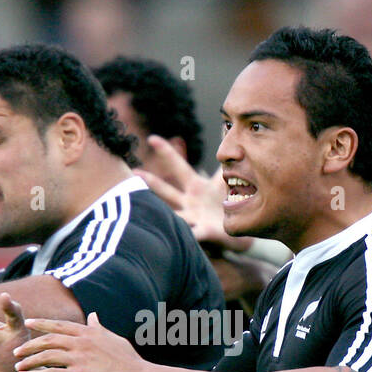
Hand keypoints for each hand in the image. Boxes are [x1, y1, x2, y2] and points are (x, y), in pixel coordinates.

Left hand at [13, 312, 151, 371]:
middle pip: (48, 339)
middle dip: (30, 344)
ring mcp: (79, 358)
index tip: (28, 323)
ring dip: (29, 361)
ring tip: (17, 367)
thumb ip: (100, 328)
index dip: (42, 323)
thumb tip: (93, 315)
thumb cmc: (130, 363)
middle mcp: (82, 342)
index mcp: (90, 333)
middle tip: (16, 351)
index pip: (60, 325)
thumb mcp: (115, 340)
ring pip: (46, 356)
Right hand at [137, 137, 250, 251]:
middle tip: (132, 173)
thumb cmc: (229, 203)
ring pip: (174, 214)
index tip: (152, 139)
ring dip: (161, 213)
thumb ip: (223, 160)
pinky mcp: (204, 231)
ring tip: (144, 211)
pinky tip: (173, 238)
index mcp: (195, 186)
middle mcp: (189, 201)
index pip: (178, 166)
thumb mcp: (225, 180)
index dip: (166, 152)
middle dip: (150, 182)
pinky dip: (187, 235)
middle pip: (166, 191)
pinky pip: (194, 234)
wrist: (239, 227)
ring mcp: (194, 217)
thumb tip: (226, 133)